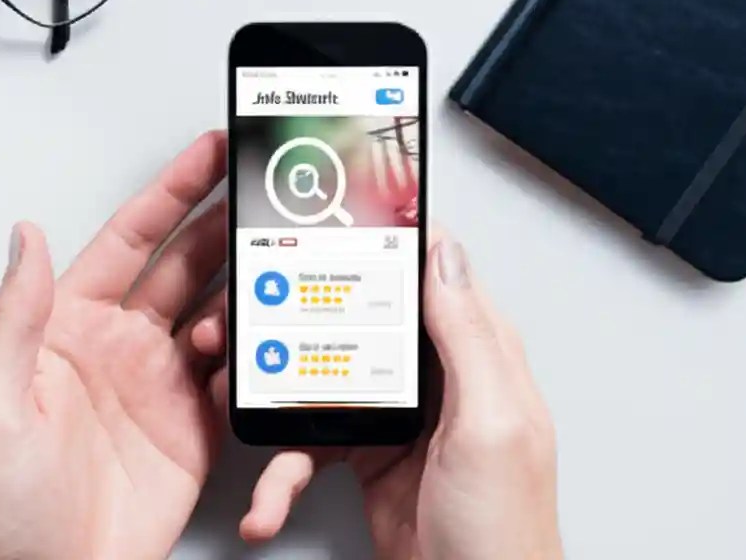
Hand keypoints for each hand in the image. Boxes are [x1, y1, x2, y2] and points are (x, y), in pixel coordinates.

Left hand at [0, 132, 230, 559]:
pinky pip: (238, 374)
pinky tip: (272, 337)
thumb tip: (23, 237)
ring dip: (247, 286)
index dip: (170, 193)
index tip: (206, 155)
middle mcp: (120, 348)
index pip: (128, 241)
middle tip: (265, 189)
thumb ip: (16, 318)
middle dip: (224, 222)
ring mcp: (162, 387)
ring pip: (217, 312)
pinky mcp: (197, 429)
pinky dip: (259, 352)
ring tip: (276, 265)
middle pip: (184, 265)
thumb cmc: (4, 514)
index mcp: (68, 328)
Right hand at [235, 238, 562, 559]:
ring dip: (278, 399)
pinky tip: (270, 496)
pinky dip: (283, 474)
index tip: (335, 216)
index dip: (387, 239)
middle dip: (303, 319)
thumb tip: (446, 255)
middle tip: (256, 314)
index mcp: (477, 355)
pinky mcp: (367, 458)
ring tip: (242, 404)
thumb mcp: (490, 423)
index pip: (431, 272)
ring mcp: (400, 419)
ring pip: (324, 380)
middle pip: (361, 320)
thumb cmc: (503, 532)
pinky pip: (311, 446)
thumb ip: (467, 337)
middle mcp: (438, 379)